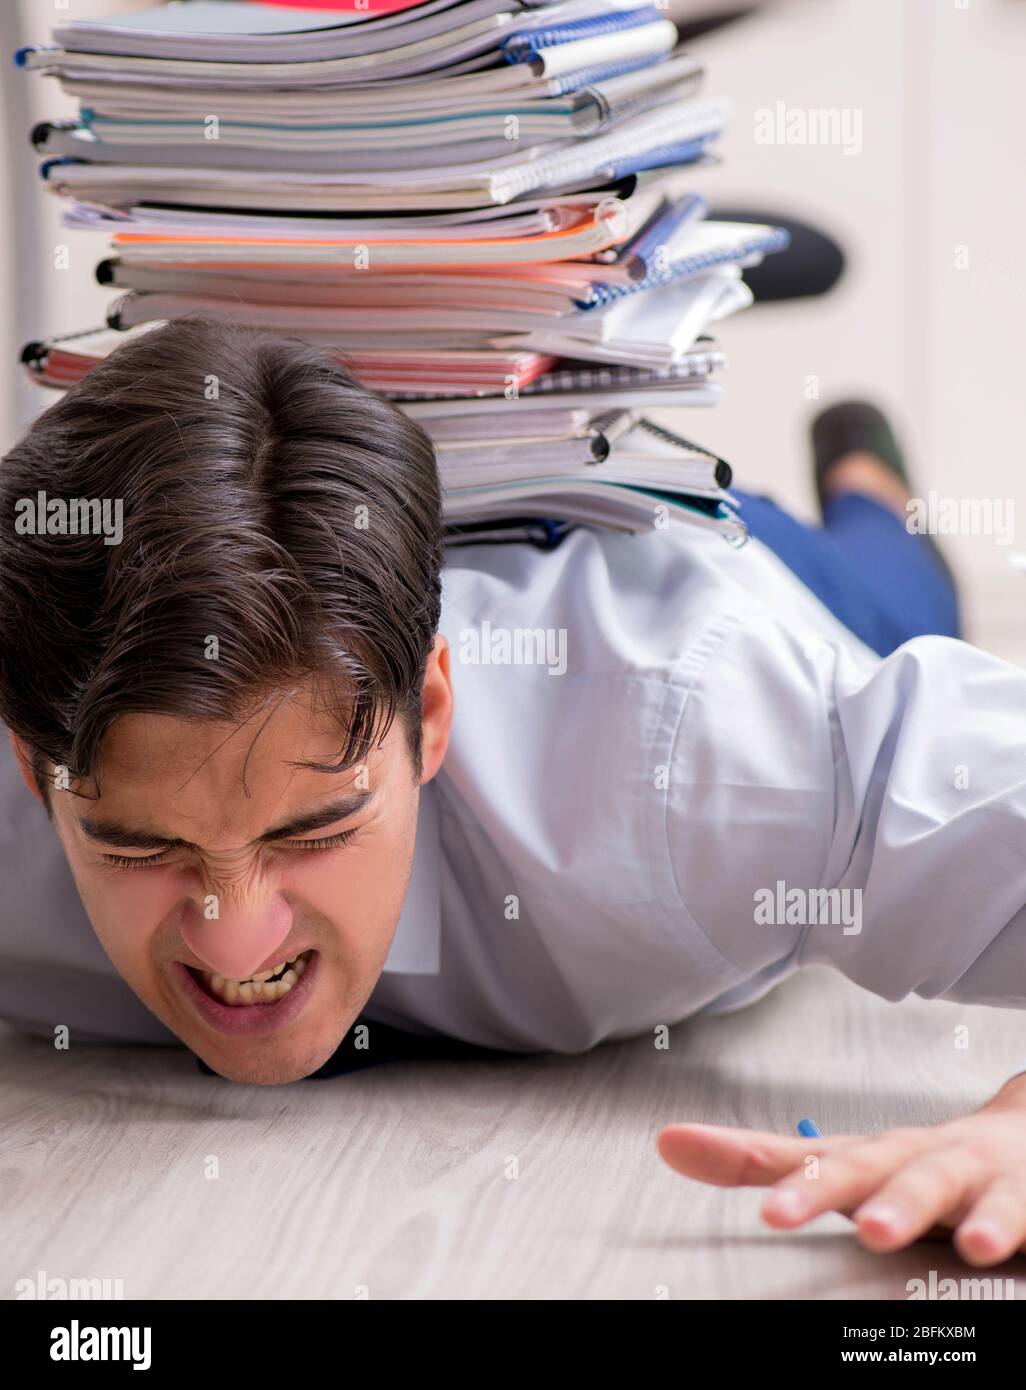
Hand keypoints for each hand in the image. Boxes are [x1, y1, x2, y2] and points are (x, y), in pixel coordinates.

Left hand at [657, 1083, 1025, 1266]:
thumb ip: (760, 1160)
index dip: (798, 1188)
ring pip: (958, 1192)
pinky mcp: (1025, 1204)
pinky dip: (1010, 1231)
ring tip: (920, 1236)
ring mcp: (979, 1181)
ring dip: (935, 1210)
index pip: (826, 1165)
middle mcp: (923, 1159)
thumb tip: (665, 1141)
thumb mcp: (842, 1161)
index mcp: (875, 1153)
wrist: (1023, 1141)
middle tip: (834, 1222)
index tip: (767, 1214)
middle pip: (886, 1171)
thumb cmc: (915, 1161)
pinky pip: (1020, 1218)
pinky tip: (993, 1250)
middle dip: (859, 1194)